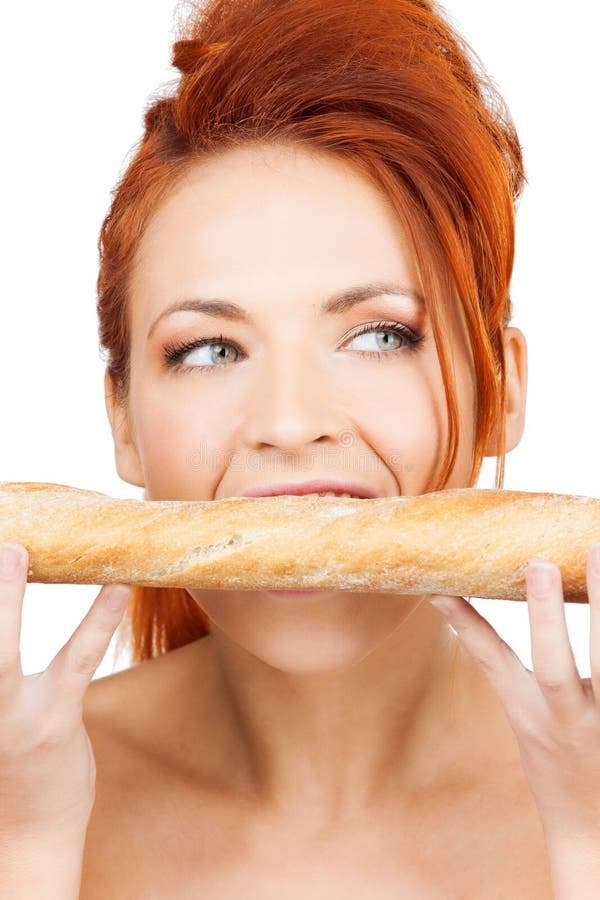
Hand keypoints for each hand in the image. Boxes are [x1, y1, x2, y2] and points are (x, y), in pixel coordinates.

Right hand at [0, 541, 129, 839]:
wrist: (32, 832)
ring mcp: (7, 717)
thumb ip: (0, 654)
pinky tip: (118, 588)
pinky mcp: (52, 722)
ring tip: (13, 551)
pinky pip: (75, 662)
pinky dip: (97, 622)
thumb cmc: (11, 751)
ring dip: (3, 602)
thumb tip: (7, 587)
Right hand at [429, 542, 599, 847]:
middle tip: (541, 563)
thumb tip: (465, 611)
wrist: (594, 833)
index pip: (491, 663)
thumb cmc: (559, 766)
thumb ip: (509, 671)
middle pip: (554, 666)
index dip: (466, 626)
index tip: (442, 590)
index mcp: (530, 716)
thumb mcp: (526, 723)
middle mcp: (568, 721)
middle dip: (545, 615)